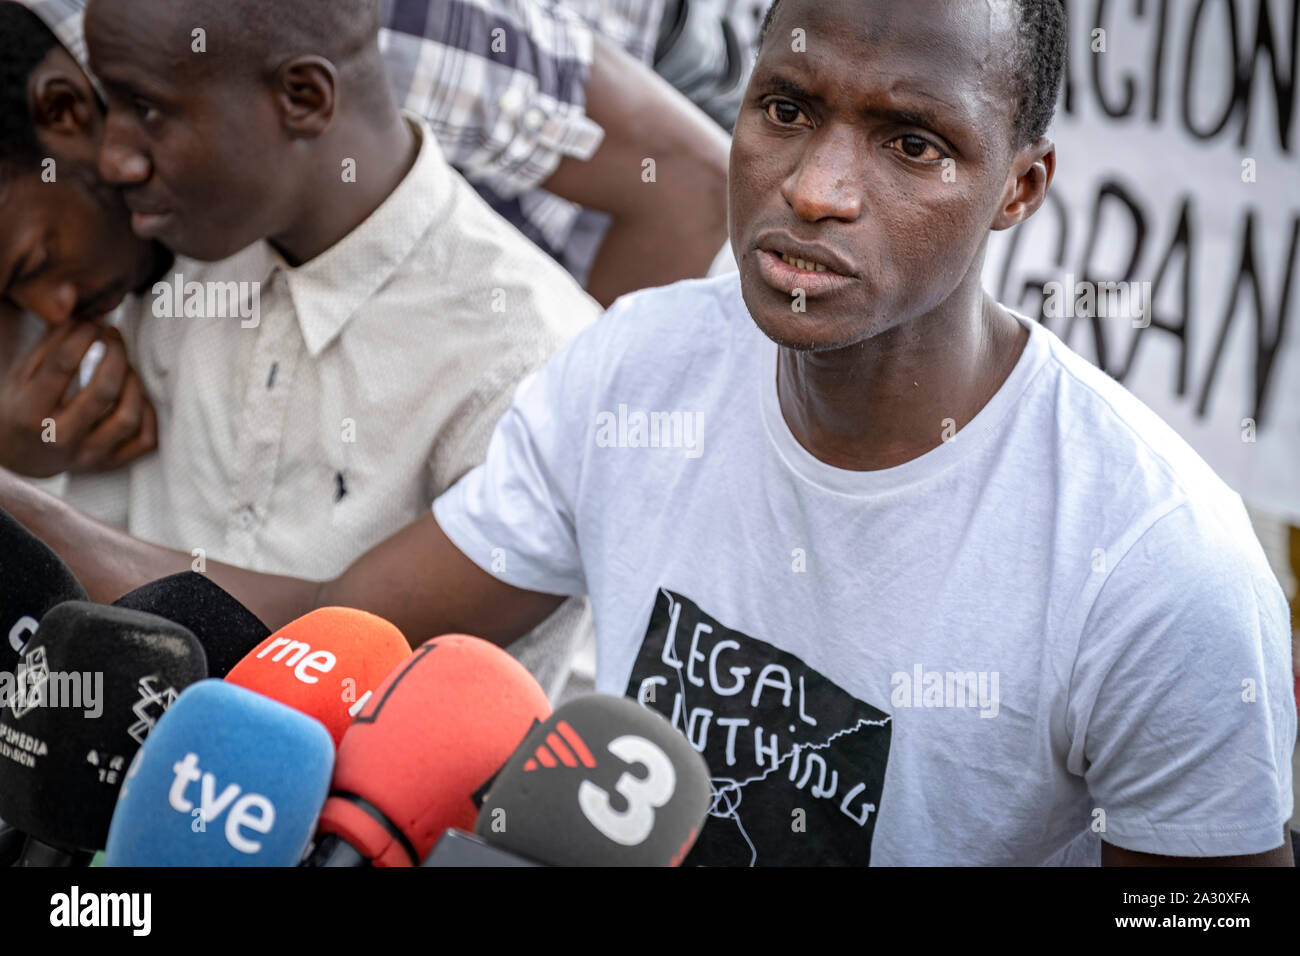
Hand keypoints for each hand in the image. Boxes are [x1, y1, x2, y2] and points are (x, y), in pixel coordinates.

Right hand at [0, 321, 157, 477]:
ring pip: (128, 416)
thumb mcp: (23, 374)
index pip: (63, 366)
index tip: (94, 323)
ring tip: (124, 366)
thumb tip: (89, 314)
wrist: (21, 458)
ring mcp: (89, 456)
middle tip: (115, 337)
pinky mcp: (110, 465)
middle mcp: (60, 438)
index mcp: (31, 412)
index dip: (84, 336)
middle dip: (116, 354)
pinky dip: (148, 413)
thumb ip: (52, 344)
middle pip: (103, 391)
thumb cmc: (24, 407)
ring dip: (133, 382)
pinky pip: (145, 440)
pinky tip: (135, 396)